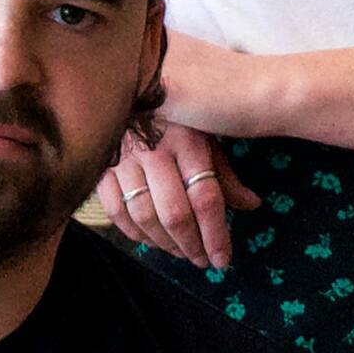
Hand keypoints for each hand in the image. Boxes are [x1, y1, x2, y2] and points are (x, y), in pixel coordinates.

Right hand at [101, 113, 261, 272]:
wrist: (126, 91)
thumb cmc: (176, 118)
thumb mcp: (205, 136)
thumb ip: (225, 174)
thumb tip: (252, 206)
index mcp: (186, 141)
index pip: (205, 198)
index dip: (216, 235)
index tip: (223, 259)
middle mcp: (154, 152)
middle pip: (175, 213)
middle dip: (192, 245)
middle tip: (203, 261)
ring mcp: (124, 161)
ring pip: (145, 217)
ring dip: (166, 244)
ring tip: (182, 253)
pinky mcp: (101, 169)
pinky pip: (117, 211)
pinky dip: (135, 233)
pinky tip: (152, 240)